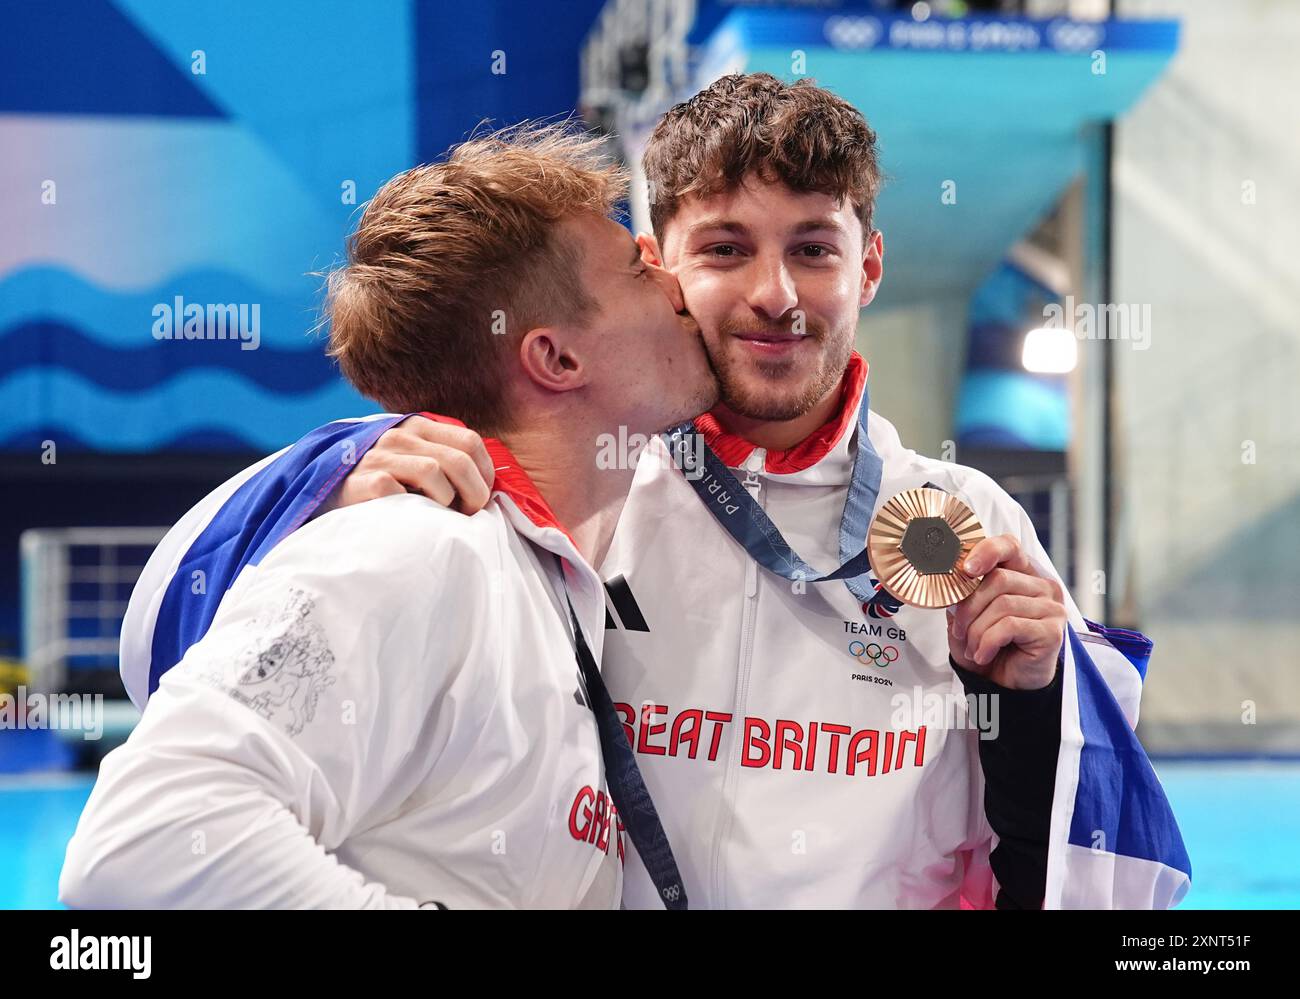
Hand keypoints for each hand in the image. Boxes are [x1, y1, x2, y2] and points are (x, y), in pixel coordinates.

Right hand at [337, 416, 494, 512]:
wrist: (324, 494)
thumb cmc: (382, 484)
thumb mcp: (413, 460)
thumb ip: (444, 460)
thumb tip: (487, 484)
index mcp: (419, 426)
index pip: (471, 442)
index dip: (486, 473)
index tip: (481, 497)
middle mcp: (400, 435)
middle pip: (459, 460)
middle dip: (474, 493)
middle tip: (468, 515)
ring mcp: (380, 456)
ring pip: (435, 472)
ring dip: (446, 501)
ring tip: (440, 516)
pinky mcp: (363, 481)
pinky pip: (401, 492)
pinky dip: (414, 509)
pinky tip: (411, 517)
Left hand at [946, 534, 1065, 690]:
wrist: (1006, 685)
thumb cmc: (990, 646)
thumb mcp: (968, 618)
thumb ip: (963, 596)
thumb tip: (951, 583)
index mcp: (1022, 574)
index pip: (1009, 546)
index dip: (986, 551)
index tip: (965, 569)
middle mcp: (1042, 586)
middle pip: (998, 579)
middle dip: (969, 607)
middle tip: (959, 630)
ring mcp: (1051, 607)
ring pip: (1002, 604)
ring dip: (977, 630)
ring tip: (972, 647)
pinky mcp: (1052, 631)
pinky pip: (1010, 625)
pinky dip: (988, 642)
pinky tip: (983, 654)